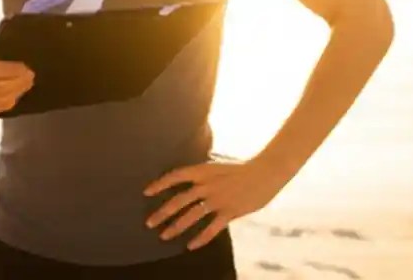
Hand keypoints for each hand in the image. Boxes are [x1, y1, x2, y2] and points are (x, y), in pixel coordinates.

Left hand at [143, 156, 290, 249]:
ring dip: (176, 227)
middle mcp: (207, 185)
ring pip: (192, 216)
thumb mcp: (217, 166)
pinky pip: (212, 228)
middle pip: (179, 200)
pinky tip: (190, 246)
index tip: (146, 192)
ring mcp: (218, 199)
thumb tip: (190, 182)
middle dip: (162, 213)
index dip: (160, 184)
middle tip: (149, 223)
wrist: (266, 172)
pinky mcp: (230, 212)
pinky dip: (200, 238)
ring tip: (163, 236)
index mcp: (203, 170)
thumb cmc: (242, 168)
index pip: (175, 176)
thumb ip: (203, 176)